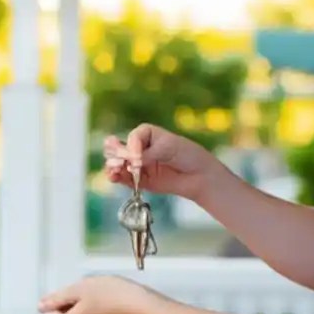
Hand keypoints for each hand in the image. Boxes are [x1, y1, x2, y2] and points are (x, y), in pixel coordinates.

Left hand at [38, 275, 160, 313]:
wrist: (146, 309)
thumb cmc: (114, 294)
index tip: (83, 291)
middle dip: (81, 308)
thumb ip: (58, 298)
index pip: (54, 313)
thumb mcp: (82, 288)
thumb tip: (40, 306)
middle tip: (100, 294)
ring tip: (113, 302)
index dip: (66, 299)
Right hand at [103, 123, 222, 200]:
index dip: (132, 147)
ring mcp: (138, 164)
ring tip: (115, 170)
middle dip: (116, 154)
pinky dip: (116, 177)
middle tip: (120, 162)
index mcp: (146, 133)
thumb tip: (131, 163)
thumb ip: (148, 154)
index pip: (132, 137)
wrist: (200, 176)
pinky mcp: (140, 180)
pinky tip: (114, 177)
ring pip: (117, 163)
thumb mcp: (169, 148)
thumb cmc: (188, 155)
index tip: (138, 157)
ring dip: (112, 165)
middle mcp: (139, 148)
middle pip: (118, 148)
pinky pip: (123, 178)